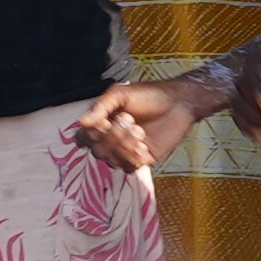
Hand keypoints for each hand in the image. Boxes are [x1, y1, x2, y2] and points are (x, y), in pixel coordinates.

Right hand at [71, 72, 222, 174]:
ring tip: (139, 128)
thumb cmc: (149, 95)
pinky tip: (144, 142)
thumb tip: (82, 122)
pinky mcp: (142, 159)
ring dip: (124, 145)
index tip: (104, 121)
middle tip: (129, 119)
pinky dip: (134, 155)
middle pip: (97, 151)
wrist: (178, 102)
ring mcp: (126, 151)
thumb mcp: (121, 93)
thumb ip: (101, 107)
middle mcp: (111, 140)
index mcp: (102, 123)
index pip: (83, 138)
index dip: (90, 134)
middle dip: (111, 136)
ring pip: (112, 160)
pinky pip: (129, 166)